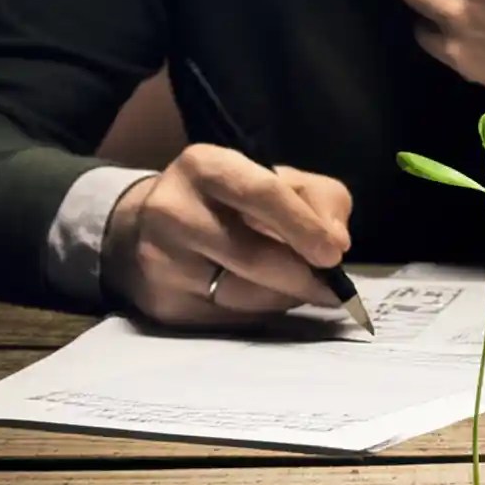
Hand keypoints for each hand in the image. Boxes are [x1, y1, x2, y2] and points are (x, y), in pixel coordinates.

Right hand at [101, 145, 352, 327]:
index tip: (335, 254)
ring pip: (245, 295)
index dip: (303, 225)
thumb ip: (319, 199)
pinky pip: (230, 318)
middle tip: (333, 289)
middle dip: (302, 276)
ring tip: (301, 290)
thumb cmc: (227, 202)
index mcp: (205, 167)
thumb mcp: (275, 181)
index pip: (261, 193)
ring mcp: (162, 261)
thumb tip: (338, 241)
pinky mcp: (163, 303)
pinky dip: (260, 313)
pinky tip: (264, 300)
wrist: (147, 229)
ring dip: (285, 298)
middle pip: (253, 255)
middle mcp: (173, 211)